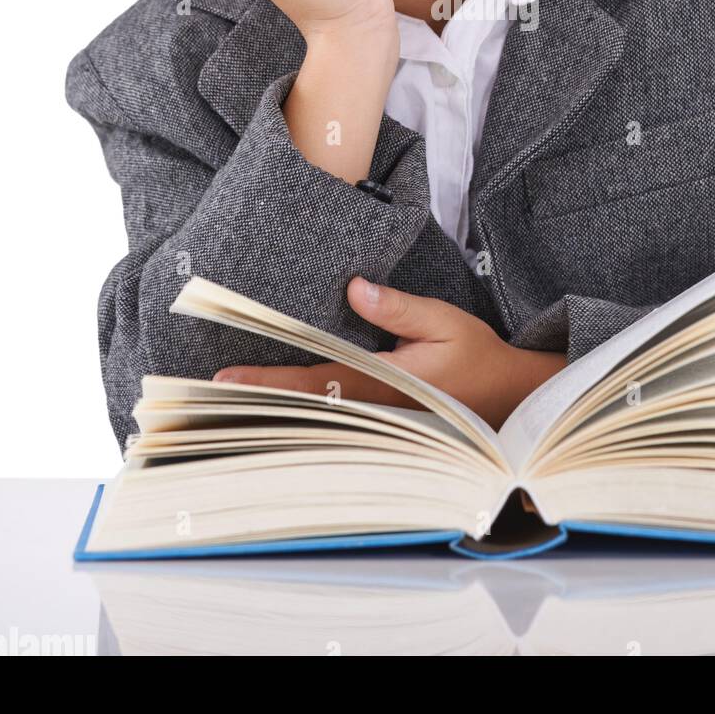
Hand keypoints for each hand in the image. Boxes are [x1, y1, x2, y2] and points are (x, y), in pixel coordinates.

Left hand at [212, 277, 567, 431]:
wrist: (509, 400)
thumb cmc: (477, 357)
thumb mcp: (445, 320)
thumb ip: (399, 307)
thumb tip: (354, 288)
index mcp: (386, 385)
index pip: (315, 382)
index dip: (270, 381)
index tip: (227, 378)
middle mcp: (374, 412)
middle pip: (304, 409)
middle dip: (256, 402)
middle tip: (204, 397)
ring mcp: (376, 425)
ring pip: (315, 421)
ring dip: (273, 411)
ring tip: (226, 403)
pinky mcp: (381, 426)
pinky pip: (333, 422)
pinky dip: (300, 417)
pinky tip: (274, 410)